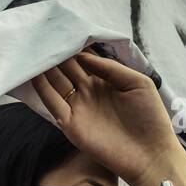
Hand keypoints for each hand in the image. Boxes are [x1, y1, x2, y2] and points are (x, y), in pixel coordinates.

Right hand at [30, 51, 185, 185]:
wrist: (150, 154)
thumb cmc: (150, 118)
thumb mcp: (138, 83)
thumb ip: (111, 68)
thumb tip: (86, 55)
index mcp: (105, 82)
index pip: (85, 60)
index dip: (75, 47)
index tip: (63, 31)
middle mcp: (88, 93)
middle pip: (67, 70)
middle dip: (56, 55)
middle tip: (43, 37)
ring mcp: (78, 108)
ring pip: (56, 84)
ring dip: (45, 69)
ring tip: (35, 51)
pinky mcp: (70, 124)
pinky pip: (53, 104)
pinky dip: (43, 89)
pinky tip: (36, 74)